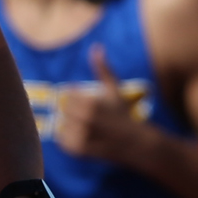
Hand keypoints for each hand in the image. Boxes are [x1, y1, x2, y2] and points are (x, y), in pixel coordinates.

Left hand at [52, 45, 154, 165]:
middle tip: (91, 119)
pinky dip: (69, 139)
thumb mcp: (114, 89)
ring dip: (73, 125)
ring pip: (62, 124)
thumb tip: (96, 47)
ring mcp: (81, 137)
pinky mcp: (78, 151)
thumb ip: (103, 69)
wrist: (135, 145)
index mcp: (91, 103)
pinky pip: (62, 141)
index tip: (93, 106)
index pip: (68, 94)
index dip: (80, 98)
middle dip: (75, 112)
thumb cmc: (123, 114)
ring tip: (90, 129)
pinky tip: (84, 138)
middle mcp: (85, 121)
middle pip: (64, 110)